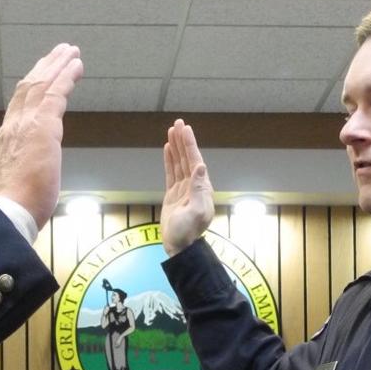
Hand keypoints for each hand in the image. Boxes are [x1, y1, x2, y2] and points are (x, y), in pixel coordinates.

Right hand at [0, 43, 83, 230]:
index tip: (42, 73)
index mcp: (6, 139)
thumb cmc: (17, 208)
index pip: (19, 105)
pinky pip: (56, 93)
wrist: (10, 211)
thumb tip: (34, 175)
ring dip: (58, 65)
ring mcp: (26, 123)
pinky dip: (67, 77)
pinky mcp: (43, 126)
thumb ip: (25, 169)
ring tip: (71, 52)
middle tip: (59, 52)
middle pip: (29, 86)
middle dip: (45, 67)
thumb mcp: (17, 182)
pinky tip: (77, 66)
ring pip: (42, 84)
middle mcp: (13, 125)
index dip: (31, 86)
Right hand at [162, 119, 214, 254]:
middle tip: (178, 123)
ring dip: (176, 147)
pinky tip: (168, 149)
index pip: (195, 161)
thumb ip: (199, 189)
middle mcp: (194, 186)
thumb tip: (201, 167)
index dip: (190, 144)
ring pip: (179, 163)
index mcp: (202, 188)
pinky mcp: (173, 194)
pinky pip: (171, 173)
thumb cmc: (188, 232)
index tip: (185, 128)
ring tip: (172, 131)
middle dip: (183, 141)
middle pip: (187, 158)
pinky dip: (170, 160)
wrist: (179, 246)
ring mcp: (183, 190)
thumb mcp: (196, 211)